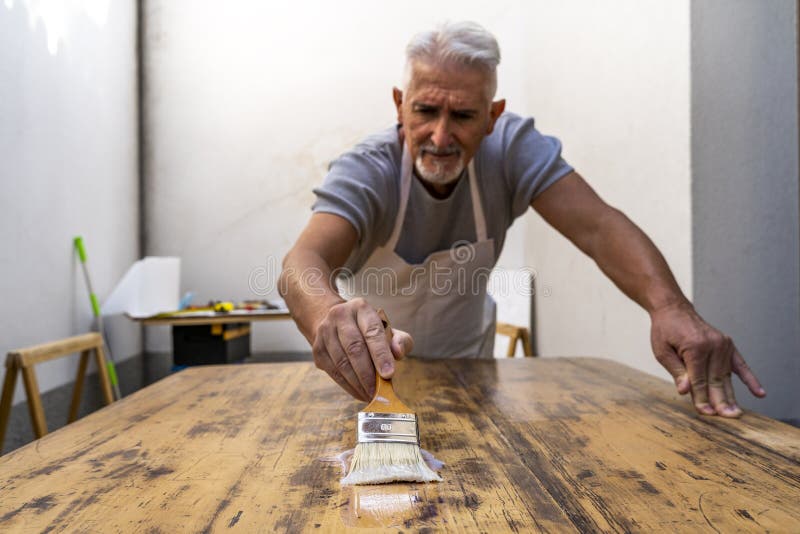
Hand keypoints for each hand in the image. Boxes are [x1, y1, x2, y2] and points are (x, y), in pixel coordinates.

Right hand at [311, 298, 413, 400]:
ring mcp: (325, 332)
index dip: (381, 354)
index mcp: (361, 308)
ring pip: (342, 362)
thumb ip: (400, 340)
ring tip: (370, 395)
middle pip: (354, 348)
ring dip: (357, 383)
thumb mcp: (388, 329)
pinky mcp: (317, 348)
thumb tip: (398, 353)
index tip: (389, 374)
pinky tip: (359, 393)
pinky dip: (347, 386)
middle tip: (378, 392)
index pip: (372, 332)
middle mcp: (340, 315)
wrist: (336, 323)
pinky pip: (333, 371)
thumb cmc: (368, 329)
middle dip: (367, 374)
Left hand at [650, 302, 764, 416]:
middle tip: (726, 418)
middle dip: (719, 401)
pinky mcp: (728, 345)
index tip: (706, 413)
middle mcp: (713, 345)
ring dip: (731, 396)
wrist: (673, 309)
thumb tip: (685, 392)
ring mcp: (723, 344)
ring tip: (735, 413)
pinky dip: (750, 379)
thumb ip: (676, 372)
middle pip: (715, 380)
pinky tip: (759, 393)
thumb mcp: (662, 351)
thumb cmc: (665, 330)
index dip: (701, 398)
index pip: (699, 380)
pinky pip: (741, 365)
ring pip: (726, 376)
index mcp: (695, 347)